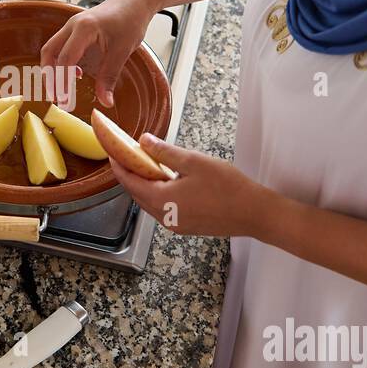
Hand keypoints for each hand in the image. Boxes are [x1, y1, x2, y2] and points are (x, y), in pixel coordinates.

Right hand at [40, 0, 156, 107]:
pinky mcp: (77, 28)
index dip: (62, 81)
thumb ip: (110, 77)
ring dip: (54, 69)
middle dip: (50, 76)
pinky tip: (76, 73)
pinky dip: (62, 61)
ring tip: (62, 89)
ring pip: (53, 48)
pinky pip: (62, 45)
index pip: (65, 59)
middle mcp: (73, 25)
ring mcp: (73, 25)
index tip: (63, 99)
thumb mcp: (122, 51)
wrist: (137, 1)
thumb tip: (105, 101)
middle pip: (49, 52)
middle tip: (56, 96)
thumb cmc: (131, 20)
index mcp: (84, 28)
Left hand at [107, 134, 260, 236]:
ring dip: (144, 186)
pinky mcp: (186, 226)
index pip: (130, 182)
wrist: (254, 213)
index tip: (112, 152)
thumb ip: (165, 152)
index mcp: (163, 200)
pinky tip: (166, 181)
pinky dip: (158, 194)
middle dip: (129, 175)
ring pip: (150, 203)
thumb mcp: (194, 162)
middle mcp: (165, 217)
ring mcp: (175, 225)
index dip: (119, 166)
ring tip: (145, 166)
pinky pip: (163, 209)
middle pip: (137, 195)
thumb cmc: (228, 187)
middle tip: (126, 156)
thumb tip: (143, 141)